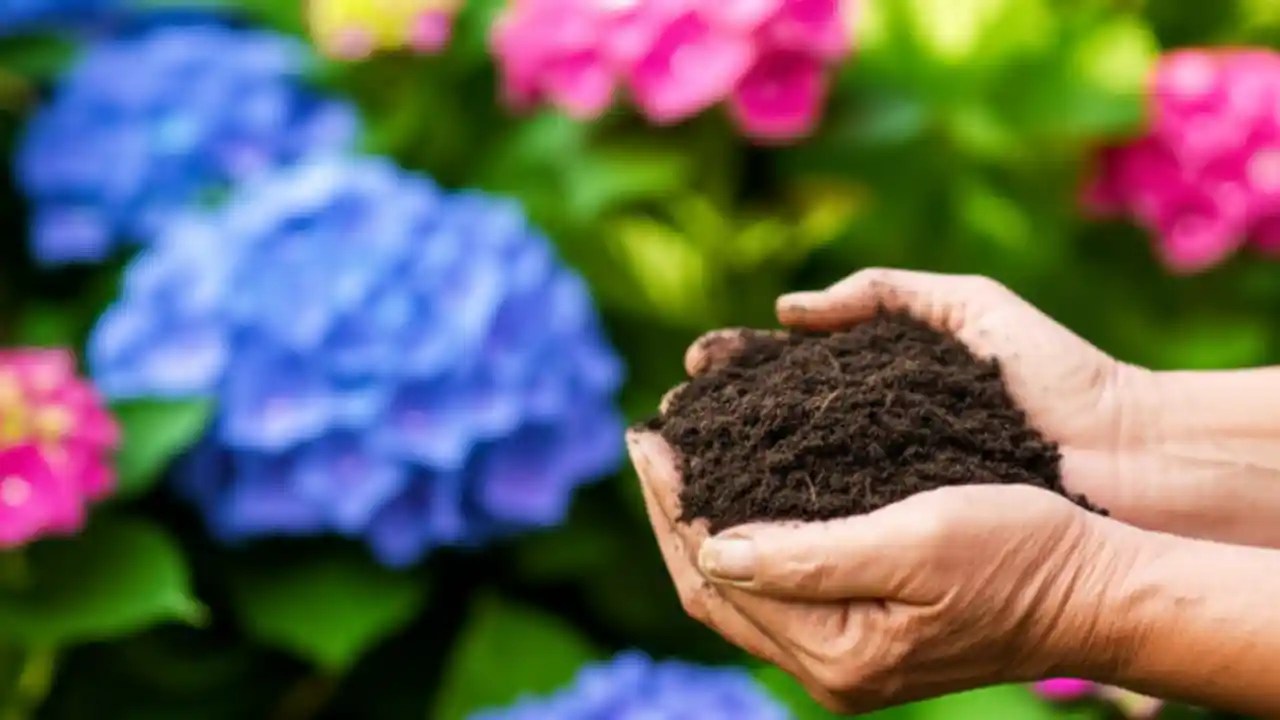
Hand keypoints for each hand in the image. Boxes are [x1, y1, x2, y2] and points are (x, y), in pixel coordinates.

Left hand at [626, 430, 1135, 714]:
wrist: (1093, 591)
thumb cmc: (1017, 552)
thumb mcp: (916, 541)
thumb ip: (809, 558)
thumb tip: (711, 550)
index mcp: (835, 650)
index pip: (713, 572)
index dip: (670, 502)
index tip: (647, 437)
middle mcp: (828, 669)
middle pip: (711, 587)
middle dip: (671, 513)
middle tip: (649, 441)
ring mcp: (843, 658)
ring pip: (736, 590)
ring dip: (700, 526)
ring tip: (679, 462)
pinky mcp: (861, 637)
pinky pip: (774, 590)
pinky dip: (742, 542)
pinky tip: (737, 498)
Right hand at [684, 268, 1170, 534]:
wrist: (1120, 450)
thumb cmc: (1049, 373)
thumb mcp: (964, 308)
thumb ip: (881, 291)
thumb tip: (787, 310)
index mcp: (869, 381)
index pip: (780, 375)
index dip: (733, 370)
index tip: (696, 366)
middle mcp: (862, 437)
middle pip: (766, 432)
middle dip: (714, 426)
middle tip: (669, 423)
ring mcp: (877, 487)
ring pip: (783, 483)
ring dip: (728, 476)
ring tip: (681, 464)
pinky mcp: (898, 530)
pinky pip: (825, 526)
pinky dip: (776, 521)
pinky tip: (737, 515)